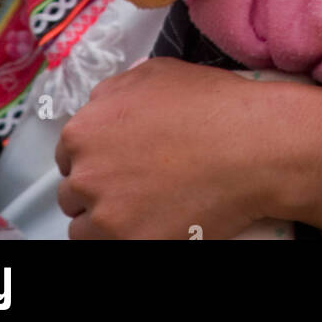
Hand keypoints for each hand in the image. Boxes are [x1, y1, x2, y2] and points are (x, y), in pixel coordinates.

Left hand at [55, 58, 321, 239]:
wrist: (252, 145)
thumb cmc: (211, 105)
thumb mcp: (156, 73)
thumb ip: (115, 90)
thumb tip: (103, 105)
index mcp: (85, 128)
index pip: (69, 155)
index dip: (95, 157)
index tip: (117, 163)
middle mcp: (86, 173)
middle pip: (74, 193)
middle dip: (99, 189)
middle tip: (134, 185)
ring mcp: (106, 214)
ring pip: (85, 228)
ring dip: (107, 220)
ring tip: (142, 210)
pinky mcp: (130, 243)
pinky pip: (109, 248)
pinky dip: (126, 238)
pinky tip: (152, 224)